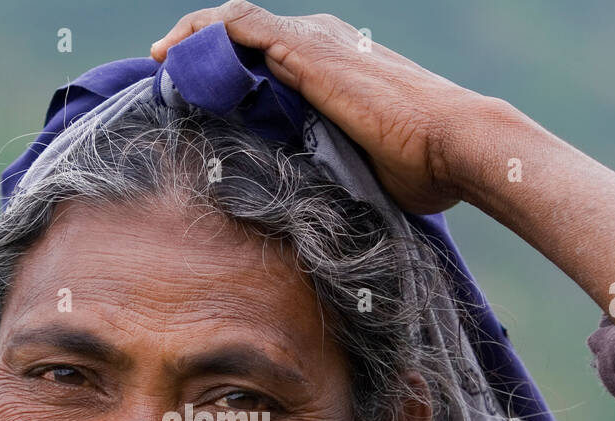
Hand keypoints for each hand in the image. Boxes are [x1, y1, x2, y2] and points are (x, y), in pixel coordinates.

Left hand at [150, 1, 496, 213]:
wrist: (453, 145)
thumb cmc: (422, 168)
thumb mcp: (362, 166)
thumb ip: (327, 165)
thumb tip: (305, 205)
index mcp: (336, 65)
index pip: (268, 51)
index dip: (227, 66)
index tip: (194, 93)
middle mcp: (323, 41)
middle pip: (245, 32)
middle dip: (201, 50)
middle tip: (167, 77)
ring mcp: (314, 40)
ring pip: (235, 21)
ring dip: (193, 38)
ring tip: (161, 64)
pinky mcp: (305, 49)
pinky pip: (238, 24)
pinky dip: (202, 32)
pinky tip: (173, 57)